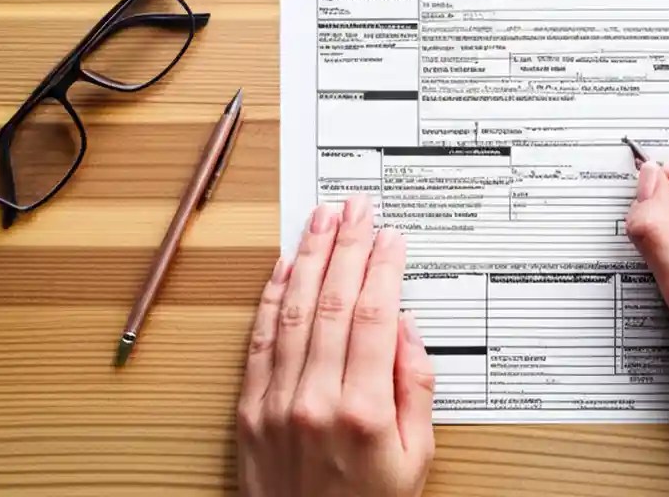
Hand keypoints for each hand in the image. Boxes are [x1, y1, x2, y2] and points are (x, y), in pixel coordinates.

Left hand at [237, 195, 435, 496]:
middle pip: (333, 302)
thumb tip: (407, 330)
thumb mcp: (418, 459)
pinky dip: (271, 298)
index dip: (384, 268)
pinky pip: (260, 340)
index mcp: (364, 412)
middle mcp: (316, 401)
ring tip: (322, 220)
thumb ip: (416, 390)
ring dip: (309, 258)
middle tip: (356, 209)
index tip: (392, 237)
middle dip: (348, 246)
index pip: (375, 317)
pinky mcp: (249, 410)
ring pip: (293, 311)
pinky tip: (284, 266)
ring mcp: (277, 403)